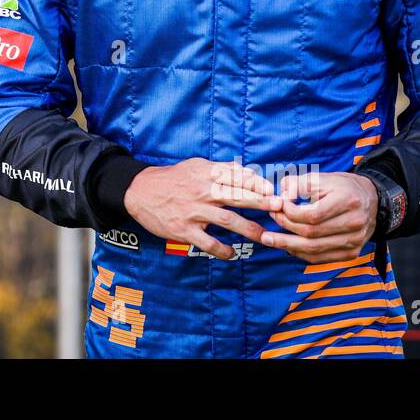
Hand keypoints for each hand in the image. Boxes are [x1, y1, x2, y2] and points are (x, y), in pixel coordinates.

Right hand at [124, 158, 283, 259]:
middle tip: (279, 208)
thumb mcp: (195, 165)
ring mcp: (193, 211)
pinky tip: (232, 254)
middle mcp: (202, 191)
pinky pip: (207, 242)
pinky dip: (222, 250)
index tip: (273, 189)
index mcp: (206, 174)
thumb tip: (248, 172)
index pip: (236, 176)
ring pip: (227, 220)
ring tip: (264, 236)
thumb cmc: (173, 178)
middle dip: (260, 202)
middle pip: (236, 196)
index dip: (256, 183)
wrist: (140, 192)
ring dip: (248, 229)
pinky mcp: (184, 230)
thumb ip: (221, 169)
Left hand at [262, 171, 377, 263]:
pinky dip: (301, 254)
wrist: (372, 200)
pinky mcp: (352, 252)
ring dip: (288, 245)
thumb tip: (281, 197)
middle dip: (285, 228)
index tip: (278, 205)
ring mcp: (355, 241)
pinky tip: (287, 246)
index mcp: (348, 201)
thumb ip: (298, 184)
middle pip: (312, 234)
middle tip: (270, 220)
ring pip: (314, 249)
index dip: (290, 213)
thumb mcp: (321, 177)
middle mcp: (354, 223)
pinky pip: (321, 258)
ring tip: (269, 239)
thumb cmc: (342, 187)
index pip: (312, 215)